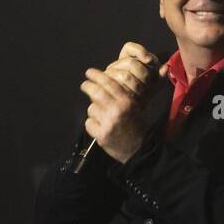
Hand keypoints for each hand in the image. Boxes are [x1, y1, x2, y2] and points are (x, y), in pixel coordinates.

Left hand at [80, 41, 168, 162]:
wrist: (139, 150)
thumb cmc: (138, 127)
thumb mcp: (138, 108)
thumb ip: (129, 93)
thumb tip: (130, 74)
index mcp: (127, 102)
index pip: (109, 83)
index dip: (97, 76)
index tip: (90, 72)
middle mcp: (117, 111)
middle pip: (96, 93)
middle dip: (87, 86)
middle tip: (84, 84)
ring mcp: (108, 123)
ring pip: (91, 109)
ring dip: (94, 110)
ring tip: (101, 115)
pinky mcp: (101, 136)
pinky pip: (89, 123)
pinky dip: (92, 124)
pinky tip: (100, 127)